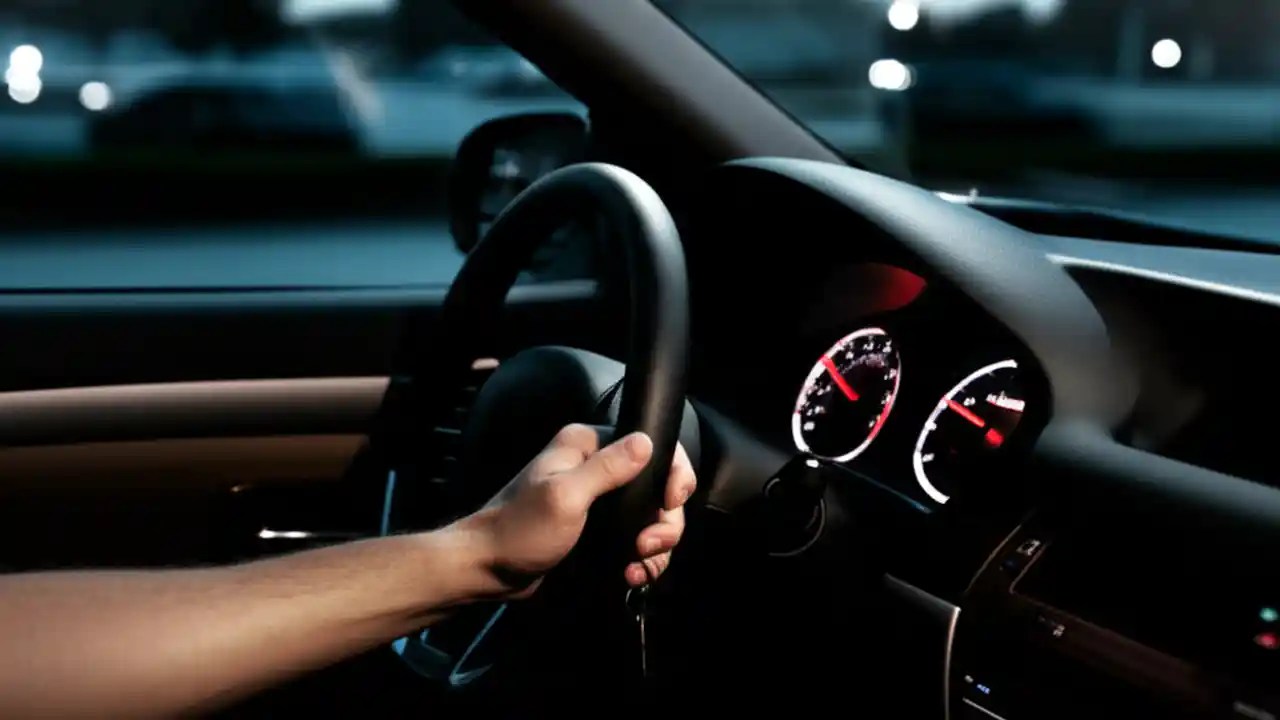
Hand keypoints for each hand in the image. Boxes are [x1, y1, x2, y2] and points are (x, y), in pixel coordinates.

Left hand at [462, 424, 695, 597]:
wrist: (488, 570)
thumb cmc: (519, 529)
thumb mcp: (565, 497)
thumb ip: (606, 469)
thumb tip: (647, 441)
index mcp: (587, 447)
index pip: (650, 445)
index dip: (672, 474)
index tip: (671, 503)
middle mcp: (596, 467)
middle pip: (659, 488)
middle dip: (665, 521)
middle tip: (648, 546)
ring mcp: (600, 501)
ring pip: (653, 519)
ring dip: (656, 547)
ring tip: (639, 567)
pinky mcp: (601, 530)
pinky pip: (638, 540)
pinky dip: (643, 559)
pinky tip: (633, 574)